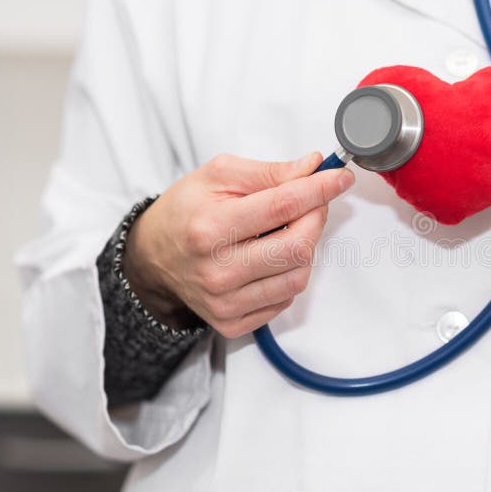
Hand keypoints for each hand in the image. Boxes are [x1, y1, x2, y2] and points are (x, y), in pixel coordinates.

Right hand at [123, 153, 354, 337]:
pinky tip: (271, 258)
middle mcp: (217, 271)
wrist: (152, 256)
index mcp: (209, 229)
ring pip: (298, 276)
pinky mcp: (232, 323)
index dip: (319, 189)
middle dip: (316, 218)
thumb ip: (269, 172)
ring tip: (285, 231)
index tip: (338, 177)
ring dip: (305, 248)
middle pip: (298, 246)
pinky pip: (285, 299)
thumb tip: (312, 169)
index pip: (283, 207)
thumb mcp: (218, 175)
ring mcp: (225, 302)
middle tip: (312, 202)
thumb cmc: (185, 212)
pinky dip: (288, 274)